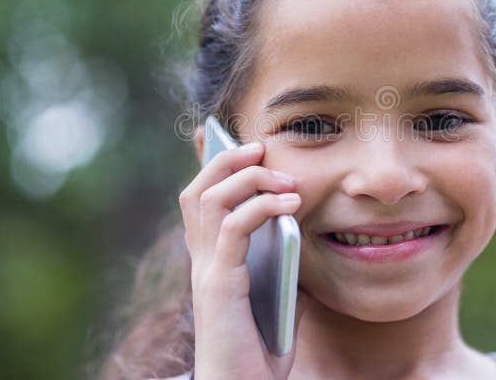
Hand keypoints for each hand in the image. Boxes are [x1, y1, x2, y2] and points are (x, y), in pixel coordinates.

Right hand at [179, 142, 309, 379]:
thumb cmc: (259, 351)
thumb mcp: (275, 299)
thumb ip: (280, 269)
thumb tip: (299, 244)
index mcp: (212, 261)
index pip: (199, 200)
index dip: (213, 167)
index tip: (241, 144)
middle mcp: (201, 261)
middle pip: (196, 190)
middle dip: (226, 160)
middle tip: (260, 149)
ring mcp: (207, 271)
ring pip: (209, 200)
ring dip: (247, 178)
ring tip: (283, 177)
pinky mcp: (221, 284)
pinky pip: (234, 228)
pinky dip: (261, 207)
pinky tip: (290, 204)